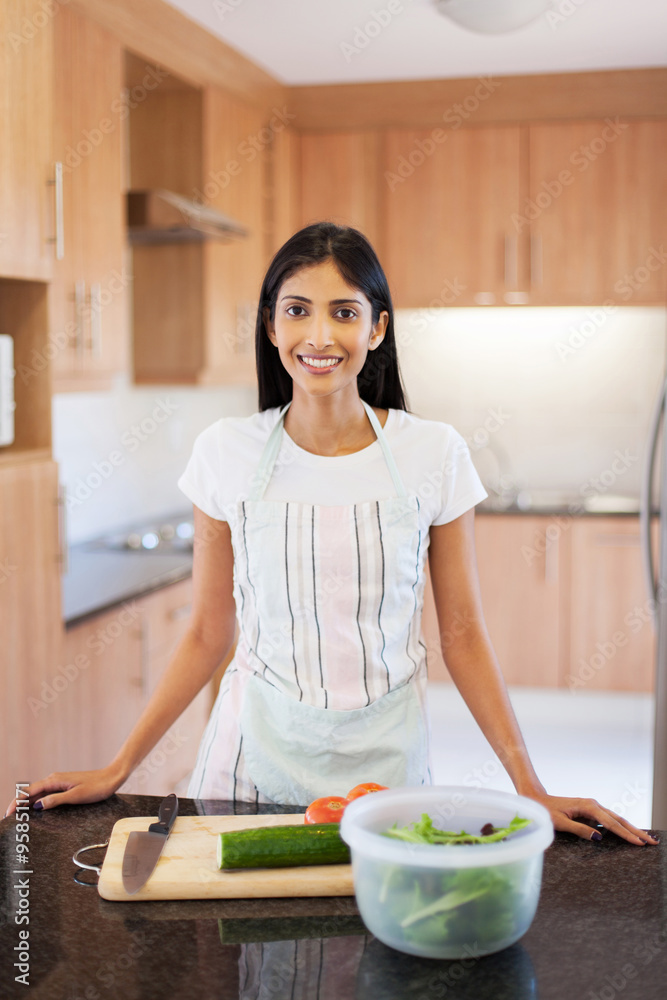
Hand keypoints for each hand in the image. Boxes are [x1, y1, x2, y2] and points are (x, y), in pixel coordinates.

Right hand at [4, 765, 125, 817]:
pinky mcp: (64, 786)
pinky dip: (37, 800)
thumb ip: (55, 800)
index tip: (8, 813)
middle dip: (19, 803)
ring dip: (27, 802)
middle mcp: (54, 779)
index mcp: (54, 780)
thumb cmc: (97, 787)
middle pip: (31, 792)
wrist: (112, 778)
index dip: (17, 802)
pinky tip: (35, 808)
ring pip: (38, 793)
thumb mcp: (75, 796)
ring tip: (18, 815)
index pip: (29, 791)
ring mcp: (59, 782)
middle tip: (9, 818)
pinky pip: (46, 793)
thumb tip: (36, 805)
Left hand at [527, 792, 658, 845]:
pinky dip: (621, 826)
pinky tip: (629, 833)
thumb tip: (599, 837)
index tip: (639, 843)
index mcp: (588, 807)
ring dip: (631, 829)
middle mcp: (594, 805)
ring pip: (617, 819)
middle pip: (619, 820)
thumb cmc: (547, 812)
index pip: (611, 823)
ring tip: (646, 839)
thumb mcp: (560, 823)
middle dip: (636, 831)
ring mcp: (593, 807)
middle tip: (652, 842)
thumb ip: (579, 830)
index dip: (626, 834)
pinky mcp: (591, 811)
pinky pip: (610, 820)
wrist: (538, 799)